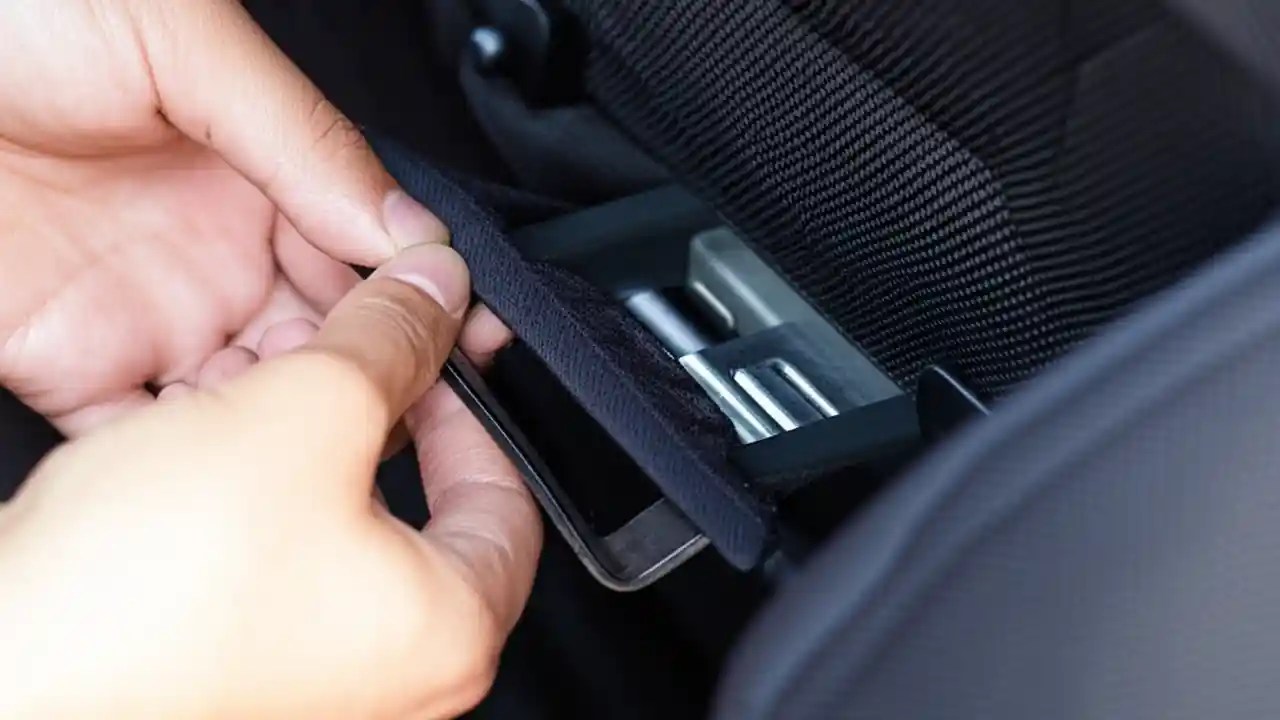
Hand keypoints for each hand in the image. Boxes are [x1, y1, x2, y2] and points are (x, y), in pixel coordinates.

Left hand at [0, 0, 444, 432]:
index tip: (466, 337)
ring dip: (292, 436)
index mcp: (262, 179)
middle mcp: (220, 258)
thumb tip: (413, 230)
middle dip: (375, 378)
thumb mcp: (186, 44)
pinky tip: (227, 473)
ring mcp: (151, 316)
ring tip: (333, 456)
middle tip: (415, 408)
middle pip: (325, 344)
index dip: (419, 299)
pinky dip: (186, 466)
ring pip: (251, 406)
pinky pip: (139, 437)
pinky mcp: (69, 364)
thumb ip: (305, 140)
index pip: (367, 258)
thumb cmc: (27, 12)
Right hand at [0, 247, 542, 719]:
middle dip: (387, 414)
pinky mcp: (244, 669)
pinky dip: (268, 495)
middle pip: (431, 509)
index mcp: (452, 633)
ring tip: (275, 389)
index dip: (474, 402)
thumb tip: (433, 292)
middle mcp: (398, 677)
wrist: (5, 672)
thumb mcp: (306, 414)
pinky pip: (285, 560)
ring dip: (319, 445)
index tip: (437, 354)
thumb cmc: (148, 590)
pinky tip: (218, 452)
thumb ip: (391, 341)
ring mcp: (319, 681)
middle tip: (356, 355)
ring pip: (349, 527)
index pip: (512, 495)